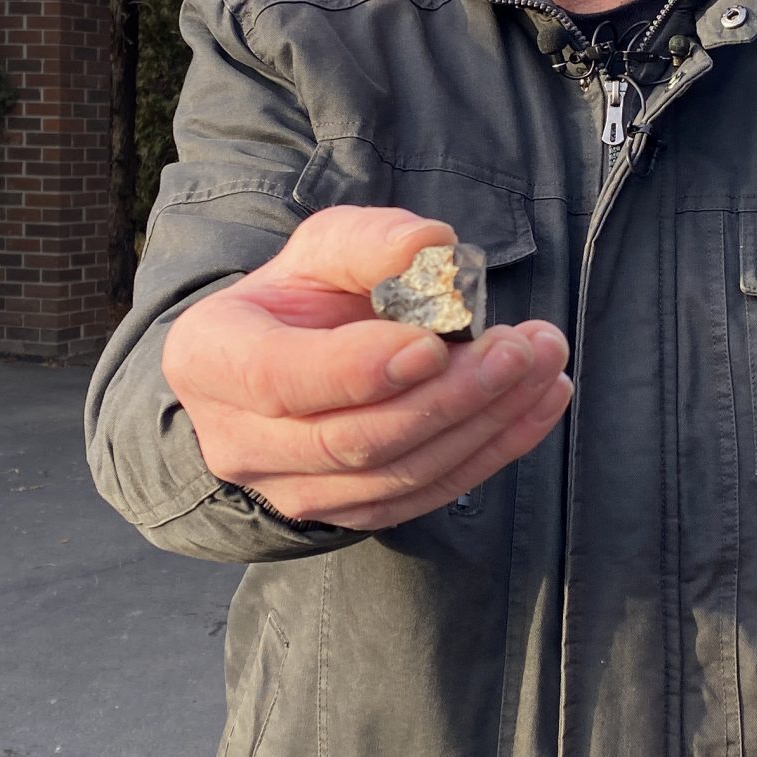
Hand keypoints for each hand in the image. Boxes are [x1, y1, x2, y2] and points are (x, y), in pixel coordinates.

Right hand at [162, 206, 572, 530]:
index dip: (360, 369)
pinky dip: (491, 452)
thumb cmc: (300, 298)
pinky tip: (538, 403)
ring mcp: (292, 490)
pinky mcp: (348, 514)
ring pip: (396, 475)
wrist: (283, 364)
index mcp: (213, 359)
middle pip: (352, 439)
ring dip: (483, 423)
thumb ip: (371, 243)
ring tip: (543, 364)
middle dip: (448, 396)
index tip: (435, 343)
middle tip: (521, 347)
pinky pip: (424, 496)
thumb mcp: (322, 249)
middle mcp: (240, 440)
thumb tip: (434, 246)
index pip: (281, 380)